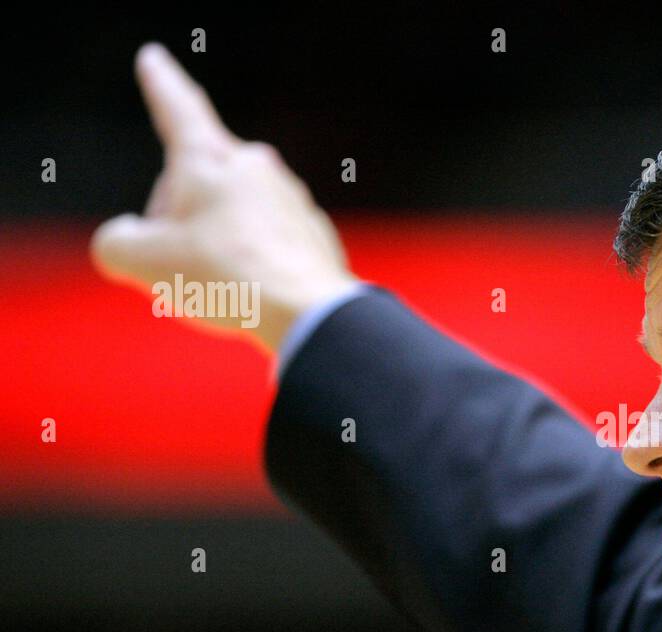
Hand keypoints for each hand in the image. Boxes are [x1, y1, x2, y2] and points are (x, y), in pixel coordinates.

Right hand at [91, 42, 359, 353]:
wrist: (308, 313)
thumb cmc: (225, 277)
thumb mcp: (143, 262)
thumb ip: (118, 242)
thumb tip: (129, 240)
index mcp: (209, 160)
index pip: (177, 110)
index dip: (160, 85)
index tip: (155, 58)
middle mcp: (255, 168)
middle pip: (198, 184)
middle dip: (178, 219)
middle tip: (181, 263)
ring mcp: (290, 199)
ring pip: (233, 216)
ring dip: (216, 244)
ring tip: (223, 284)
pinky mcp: (312, 233)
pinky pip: (267, 244)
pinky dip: (252, 265)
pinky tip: (254, 293)